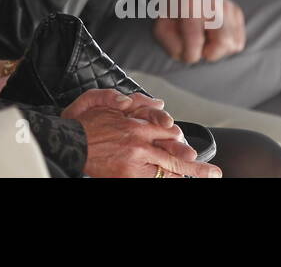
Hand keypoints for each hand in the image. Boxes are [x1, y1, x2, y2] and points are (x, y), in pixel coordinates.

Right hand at [60, 90, 220, 177]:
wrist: (66, 142)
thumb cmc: (82, 121)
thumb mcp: (103, 100)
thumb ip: (132, 101)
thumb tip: (158, 103)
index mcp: (135, 123)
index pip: (167, 130)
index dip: (179, 139)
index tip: (189, 147)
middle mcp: (139, 142)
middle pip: (175, 153)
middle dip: (195, 164)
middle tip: (214, 173)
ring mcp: (135, 161)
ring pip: (169, 170)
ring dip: (189, 174)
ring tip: (207, 177)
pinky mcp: (128, 175)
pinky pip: (155, 179)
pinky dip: (166, 180)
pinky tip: (178, 180)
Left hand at [152, 0, 245, 63]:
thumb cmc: (170, 8)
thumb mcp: (160, 24)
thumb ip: (171, 43)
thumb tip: (193, 55)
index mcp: (191, 3)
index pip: (195, 41)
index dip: (188, 54)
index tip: (183, 51)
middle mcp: (214, 3)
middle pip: (224, 43)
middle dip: (209, 53)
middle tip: (197, 44)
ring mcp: (228, 6)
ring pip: (234, 45)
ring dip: (218, 49)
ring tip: (204, 37)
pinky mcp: (237, 11)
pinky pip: (238, 41)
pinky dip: (226, 44)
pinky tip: (213, 34)